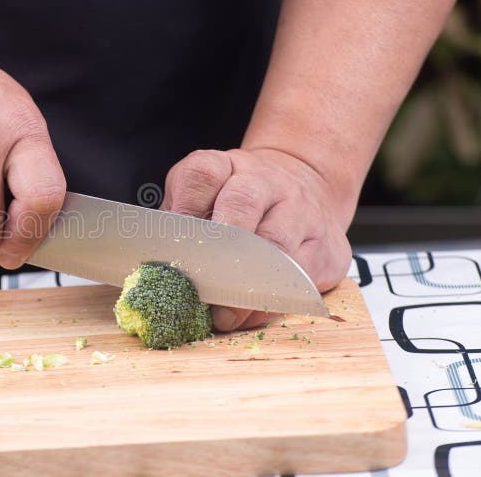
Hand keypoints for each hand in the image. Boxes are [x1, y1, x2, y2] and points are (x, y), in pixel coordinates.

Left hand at [160, 148, 351, 331]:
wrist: (301, 189)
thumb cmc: (237, 205)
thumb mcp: (200, 201)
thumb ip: (178, 226)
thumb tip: (153, 267)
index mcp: (226, 166)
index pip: (201, 174)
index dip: (184, 210)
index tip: (173, 247)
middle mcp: (266, 181)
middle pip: (241, 203)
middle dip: (217, 249)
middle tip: (199, 285)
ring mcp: (302, 210)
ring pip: (275, 245)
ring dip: (245, 285)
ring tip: (222, 314)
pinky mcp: (327, 246)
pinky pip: (300, 278)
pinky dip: (272, 302)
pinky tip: (251, 313)